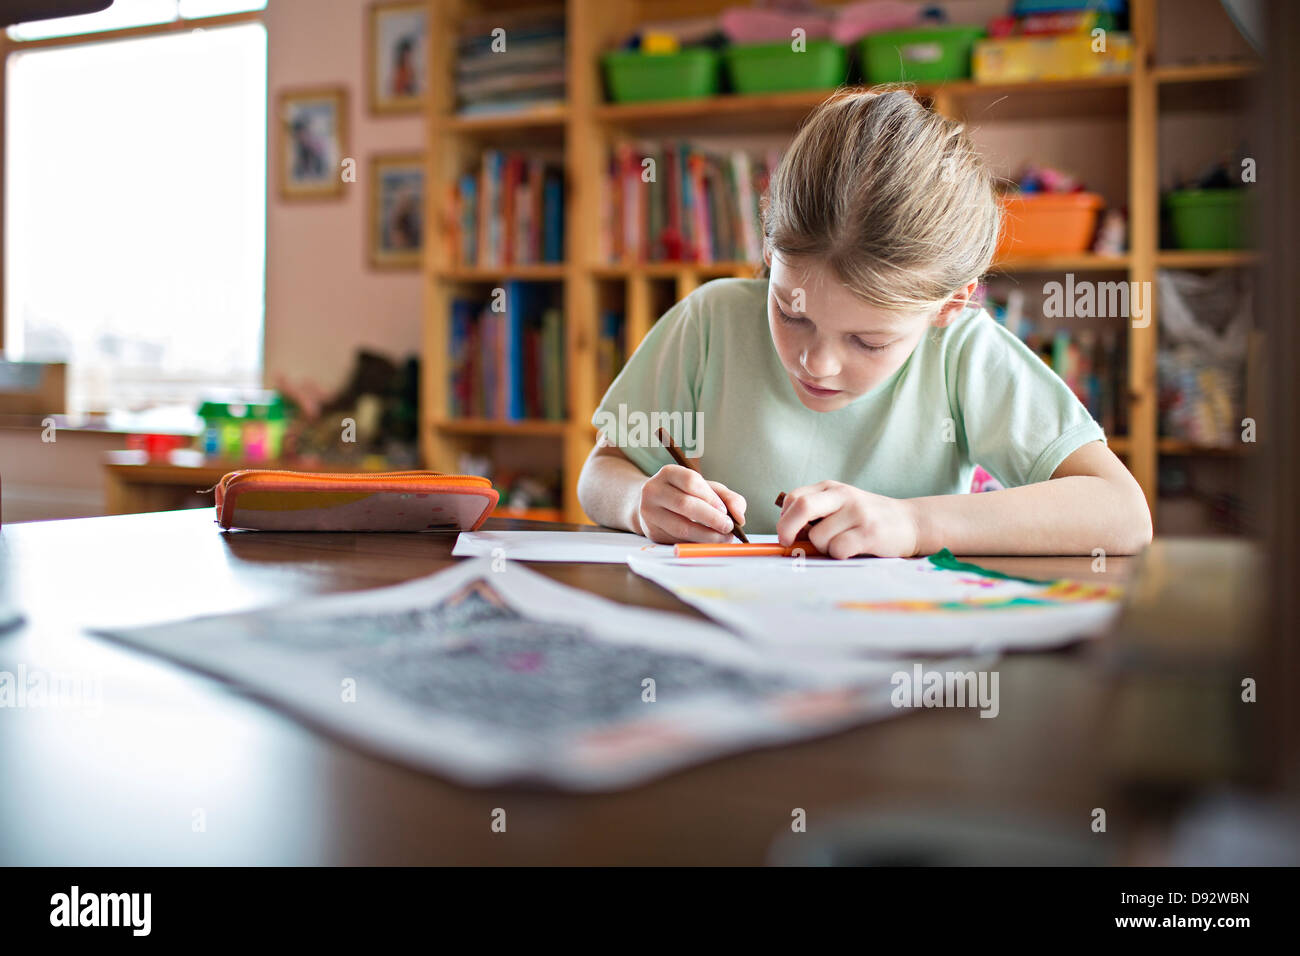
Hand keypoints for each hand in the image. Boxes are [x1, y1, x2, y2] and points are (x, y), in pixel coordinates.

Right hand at [636, 465, 746, 542]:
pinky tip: (707, 542)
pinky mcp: (652, 532)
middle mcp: (654, 490)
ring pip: (681, 528)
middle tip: (729, 528)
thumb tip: (740, 517)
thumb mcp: (707, 489)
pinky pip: (678, 541)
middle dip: (712, 519)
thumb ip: (728, 498)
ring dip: (707, 536)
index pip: (690, 481)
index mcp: (669, 473)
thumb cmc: (685, 494)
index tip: (725, 511)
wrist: (653, 505)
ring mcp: (649, 512)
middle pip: (685, 505)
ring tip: (723, 538)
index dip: (711, 498)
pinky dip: (697, 544)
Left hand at [776, 480, 918, 558]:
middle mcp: (843, 496)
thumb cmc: (867, 519)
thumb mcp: (841, 506)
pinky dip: (838, 555)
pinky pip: (837, 549)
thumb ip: (817, 514)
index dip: (785, 518)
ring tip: (841, 544)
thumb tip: (788, 535)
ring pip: (818, 537)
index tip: (787, 534)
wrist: (911, 522)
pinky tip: (852, 550)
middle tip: (789, 544)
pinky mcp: (869, 532)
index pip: (795, 498)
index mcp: (831, 488)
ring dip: (823, 549)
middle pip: (802, 507)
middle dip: (787, 529)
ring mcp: (857, 513)